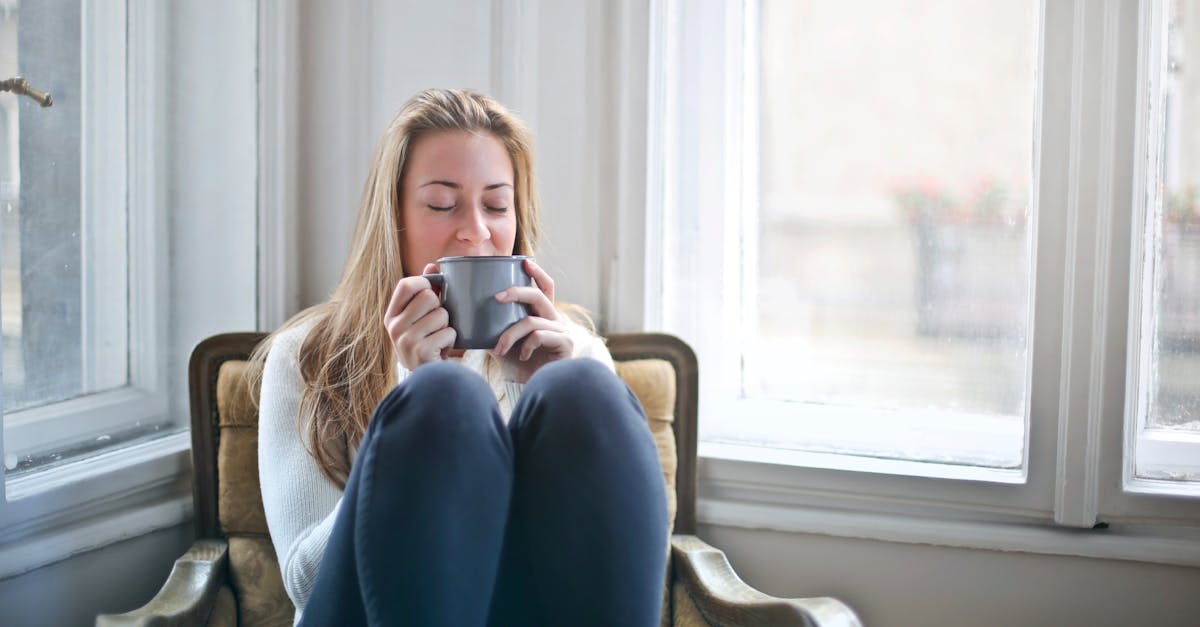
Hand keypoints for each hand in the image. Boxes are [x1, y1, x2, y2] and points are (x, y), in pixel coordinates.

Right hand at [383, 262, 458, 370]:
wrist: (426, 377)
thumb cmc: (425, 341)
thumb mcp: (418, 317)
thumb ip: (424, 291)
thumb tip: (432, 265)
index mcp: (391, 315)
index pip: (406, 284)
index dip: (424, 283)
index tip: (432, 291)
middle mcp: (394, 327)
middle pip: (429, 297)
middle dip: (440, 308)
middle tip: (437, 322)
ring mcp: (406, 340)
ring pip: (442, 314)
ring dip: (447, 325)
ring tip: (439, 337)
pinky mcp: (421, 352)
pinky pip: (448, 332)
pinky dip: (451, 340)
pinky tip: (442, 348)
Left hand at [491, 259, 573, 382]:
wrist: (533, 390)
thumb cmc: (519, 366)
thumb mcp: (502, 342)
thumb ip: (492, 327)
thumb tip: (466, 315)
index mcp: (543, 315)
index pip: (545, 288)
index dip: (537, 273)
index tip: (525, 261)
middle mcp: (555, 320)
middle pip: (538, 295)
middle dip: (516, 292)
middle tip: (496, 297)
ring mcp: (562, 331)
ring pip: (531, 321)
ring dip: (510, 334)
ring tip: (499, 349)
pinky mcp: (566, 344)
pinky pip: (539, 335)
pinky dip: (526, 345)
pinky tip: (522, 356)